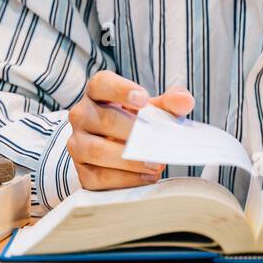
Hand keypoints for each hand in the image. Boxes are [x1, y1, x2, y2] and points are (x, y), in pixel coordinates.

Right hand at [66, 70, 193, 189]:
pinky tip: (146, 177)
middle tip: (158, 142)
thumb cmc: (137, 121)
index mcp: (97, 92)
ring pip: (98, 151)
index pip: (102, 84)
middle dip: (133, 132)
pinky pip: (99, 177)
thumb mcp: (154, 109)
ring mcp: (77, 144)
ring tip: (155, 164)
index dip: (121, 90)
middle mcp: (81, 115)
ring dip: (130, 160)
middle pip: (104, 120)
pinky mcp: (82, 171)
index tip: (144, 99)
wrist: (120, 148)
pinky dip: (125, 179)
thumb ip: (171, 103)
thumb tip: (185, 100)